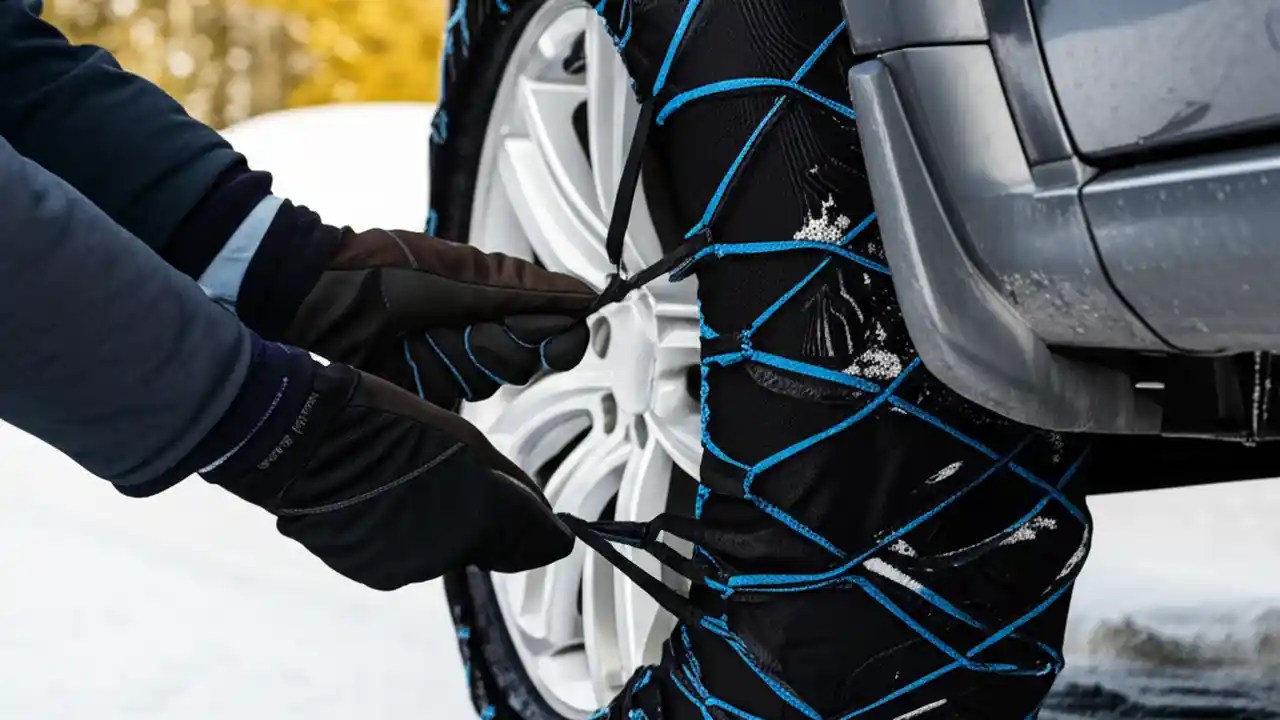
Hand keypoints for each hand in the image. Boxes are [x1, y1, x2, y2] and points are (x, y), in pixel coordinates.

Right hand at [202, 355, 573, 589]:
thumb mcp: (461, 435)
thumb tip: (535, 505)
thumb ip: (506, 479)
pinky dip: (406, 532)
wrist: (295, 435)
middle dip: (490, 519)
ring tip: (412, 478)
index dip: (544, 526)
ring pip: (448, 551)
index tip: (543, 515)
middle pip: (493, 547)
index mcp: (479, 513)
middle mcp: (447, 552)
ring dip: (444, 524)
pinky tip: (385, 496)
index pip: (540, 542)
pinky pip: (407, 556)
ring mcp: (406, 566)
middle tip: (461, 476)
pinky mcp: (369, 571)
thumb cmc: (378, 418)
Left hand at [241, 212, 597, 408]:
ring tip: (419, 340)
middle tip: (464, 329)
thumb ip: (522, 290)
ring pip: (483, 383)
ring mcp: (443, 364)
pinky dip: (435, 390)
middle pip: (517, 359)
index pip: (546, 326)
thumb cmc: (376, 271)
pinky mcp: (419, 393)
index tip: (559, 340)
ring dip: (455, 362)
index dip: (553, 335)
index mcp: (486, 296)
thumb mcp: (457, 275)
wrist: (308, 296)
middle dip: (494, 346)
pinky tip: (409, 368)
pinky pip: (449, 406)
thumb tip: (582, 295)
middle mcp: (468, 332)